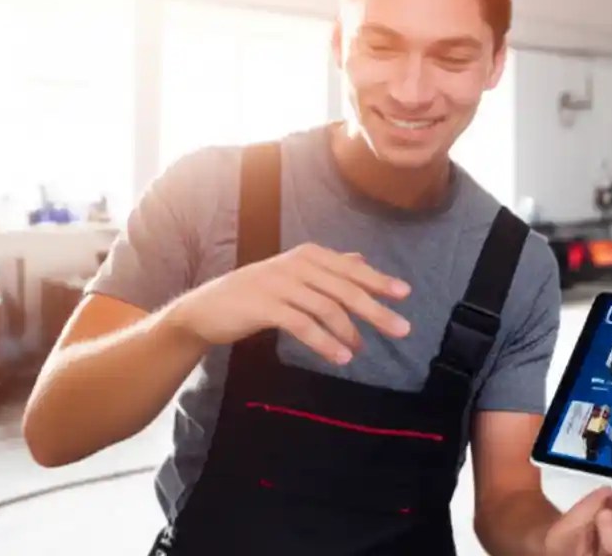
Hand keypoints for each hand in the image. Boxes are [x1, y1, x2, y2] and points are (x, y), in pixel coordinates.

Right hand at [165, 243, 411, 364]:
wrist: (206, 309)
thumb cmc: (256, 293)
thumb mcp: (293, 274)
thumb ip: (328, 268)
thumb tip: (361, 260)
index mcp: (308, 255)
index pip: (351, 269)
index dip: (379, 281)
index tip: (405, 295)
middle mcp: (297, 264)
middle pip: (345, 288)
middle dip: (376, 310)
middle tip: (401, 329)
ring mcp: (280, 284)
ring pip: (327, 308)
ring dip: (349, 332)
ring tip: (361, 351)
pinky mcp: (266, 306)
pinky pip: (304, 325)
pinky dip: (325, 342)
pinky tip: (339, 357)